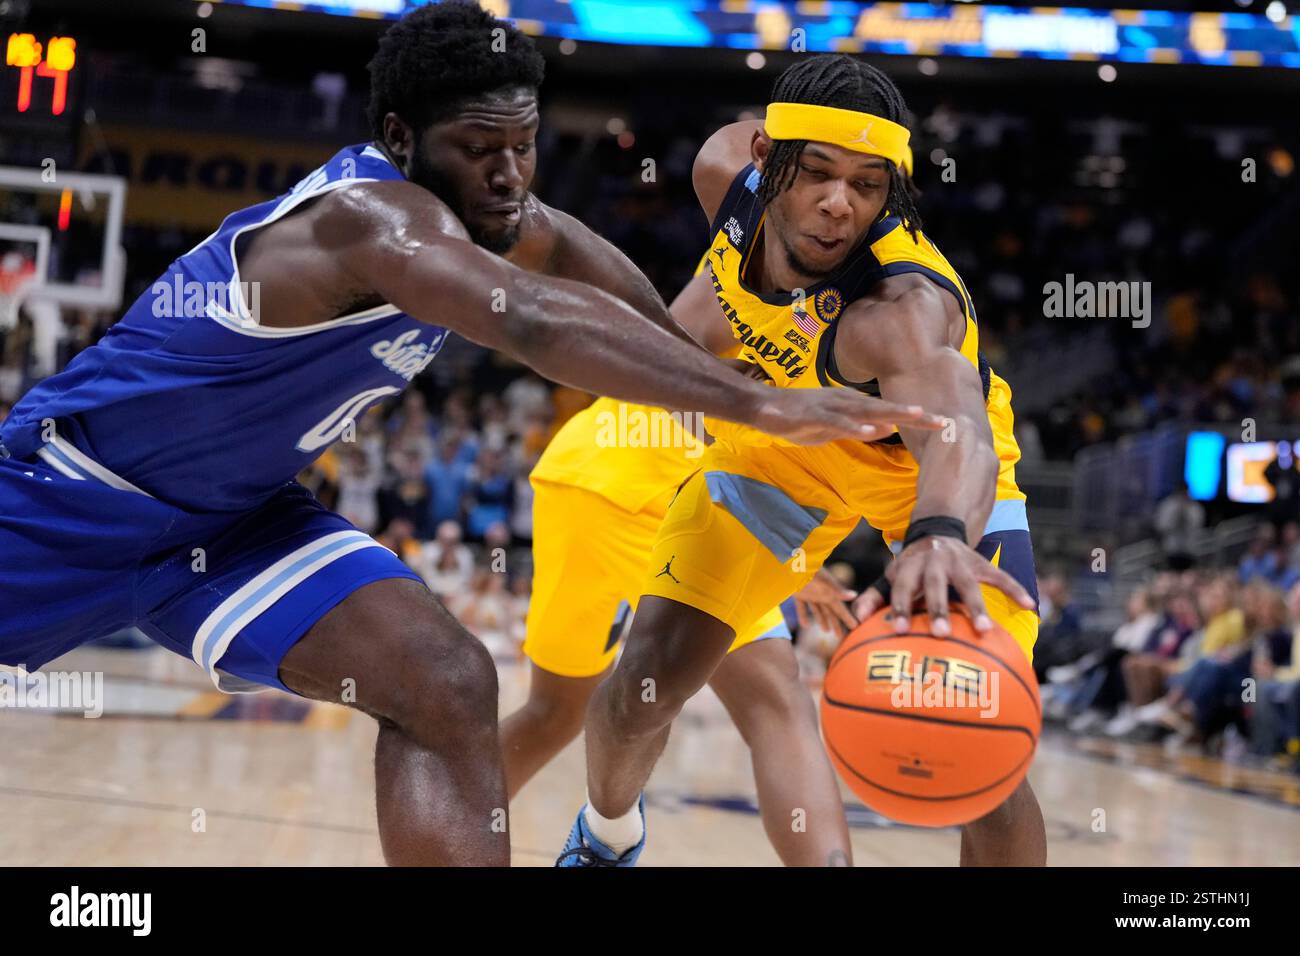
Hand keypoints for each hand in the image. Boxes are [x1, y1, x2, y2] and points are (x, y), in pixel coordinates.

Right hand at [752, 388, 943, 445]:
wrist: (761, 406)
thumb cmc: (798, 418)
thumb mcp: (833, 428)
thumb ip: (858, 428)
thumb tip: (887, 428)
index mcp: (852, 404)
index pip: (889, 411)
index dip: (915, 417)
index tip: (941, 424)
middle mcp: (846, 401)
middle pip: (886, 408)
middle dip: (915, 414)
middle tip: (943, 421)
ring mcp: (830, 407)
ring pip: (866, 410)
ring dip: (892, 412)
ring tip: (917, 416)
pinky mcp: (814, 416)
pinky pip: (837, 422)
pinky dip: (855, 426)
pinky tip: (871, 430)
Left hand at [793, 568, 858, 640]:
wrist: (790, 559)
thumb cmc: (808, 567)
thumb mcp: (823, 579)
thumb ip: (837, 589)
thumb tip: (855, 595)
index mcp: (829, 592)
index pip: (840, 608)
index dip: (847, 618)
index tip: (856, 627)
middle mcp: (821, 593)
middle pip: (830, 612)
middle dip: (836, 624)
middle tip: (841, 637)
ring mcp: (810, 593)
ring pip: (818, 610)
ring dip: (822, 620)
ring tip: (826, 632)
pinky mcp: (798, 592)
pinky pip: (802, 607)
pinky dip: (803, 615)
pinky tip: (805, 625)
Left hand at [852, 535, 1035, 635]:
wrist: (936, 532)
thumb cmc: (910, 568)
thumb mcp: (891, 577)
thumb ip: (874, 598)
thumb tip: (856, 620)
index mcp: (910, 566)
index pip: (902, 588)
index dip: (900, 607)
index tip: (898, 630)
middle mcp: (935, 562)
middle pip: (936, 586)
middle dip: (937, 608)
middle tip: (939, 633)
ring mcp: (961, 562)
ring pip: (970, 584)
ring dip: (977, 606)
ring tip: (984, 630)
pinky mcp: (981, 564)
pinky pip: (1001, 577)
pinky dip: (1015, 590)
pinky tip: (1029, 606)